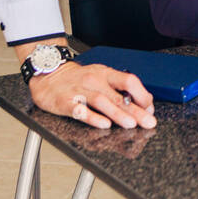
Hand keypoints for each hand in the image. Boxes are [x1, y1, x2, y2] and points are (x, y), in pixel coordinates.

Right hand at [28, 62, 155, 129]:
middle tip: (148, 122)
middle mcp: (94, 81)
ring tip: (130, 124)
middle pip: (117, 96)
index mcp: (105, 74)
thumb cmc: (78, 79)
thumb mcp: (100, 76)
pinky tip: (103, 124)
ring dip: (117, 114)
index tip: (149, 108)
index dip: (141, 95)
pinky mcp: (65, 102)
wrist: (48, 74)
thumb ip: (119, 88)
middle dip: (136, 110)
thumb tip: (143, 103)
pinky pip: (80, 110)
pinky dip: (92, 117)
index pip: (129, 81)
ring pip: (101, 102)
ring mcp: (79, 91)